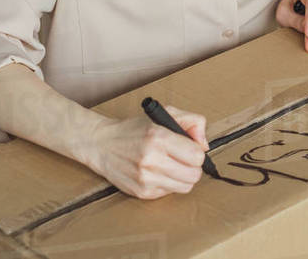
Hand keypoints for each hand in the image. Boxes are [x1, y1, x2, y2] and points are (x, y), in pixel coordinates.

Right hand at [88, 108, 208, 198]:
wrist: (102, 145)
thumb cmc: (135, 129)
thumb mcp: (164, 114)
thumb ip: (192, 122)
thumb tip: (204, 145)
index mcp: (159, 137)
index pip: (197, 156)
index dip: (197, 152)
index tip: (191, 148)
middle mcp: (151, 160)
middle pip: (194, 175)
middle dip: (193, 167)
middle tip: (184, 159)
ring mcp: (145, 179)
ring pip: (185, 187)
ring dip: (183, 177)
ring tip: (173, 166)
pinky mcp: (141, 192)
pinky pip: (169, 193)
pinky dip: (169, 183)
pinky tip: (159, 172)